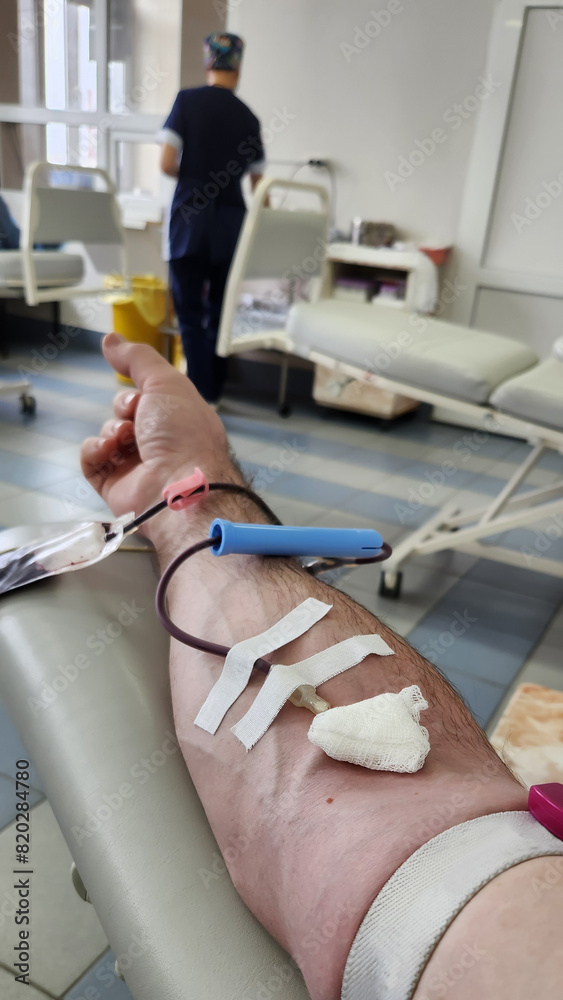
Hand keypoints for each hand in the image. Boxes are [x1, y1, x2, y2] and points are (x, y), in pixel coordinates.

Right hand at [80, 334, 230, 535]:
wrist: (180, 487)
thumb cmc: (183, 434)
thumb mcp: (165, 382)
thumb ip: (137, 359)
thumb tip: (110, 339)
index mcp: (178, 421)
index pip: (147, 398)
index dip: (137, 393)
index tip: (141, 397)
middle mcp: (160, 444)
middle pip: (123, 414)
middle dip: (123, 411)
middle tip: (135, 420)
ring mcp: (137, 467)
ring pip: (106, 435)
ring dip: (109, 432)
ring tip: (124, 441)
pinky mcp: (116, 487)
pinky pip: (91, 461)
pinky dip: (94, 452)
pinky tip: (106, 452)